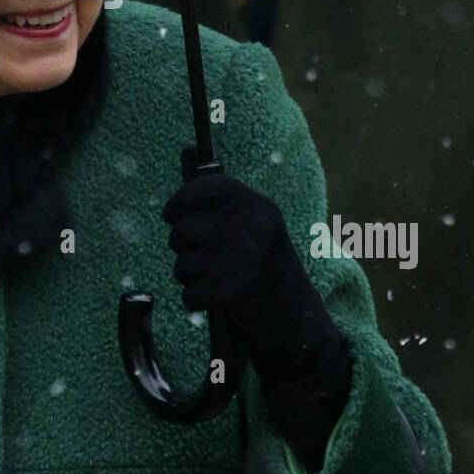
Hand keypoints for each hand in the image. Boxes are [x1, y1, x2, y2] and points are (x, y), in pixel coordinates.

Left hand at [162, 169, 339, 383]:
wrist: (301, 326)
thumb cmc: (267, 270)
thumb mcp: (251, 223)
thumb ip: (215, 190)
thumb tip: (186, 147)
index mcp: (256, 204)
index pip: (197, 189)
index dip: (178, 204)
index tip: (173, 215)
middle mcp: (251, 225)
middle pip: (180, 231)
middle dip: (185, 251)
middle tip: (212, 261)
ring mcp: (243, 258)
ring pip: (181, 265)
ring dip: (192, 279)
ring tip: (220, 281)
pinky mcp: (234, 291)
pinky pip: (188, 294)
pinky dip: (198, 302)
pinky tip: (220, 302)